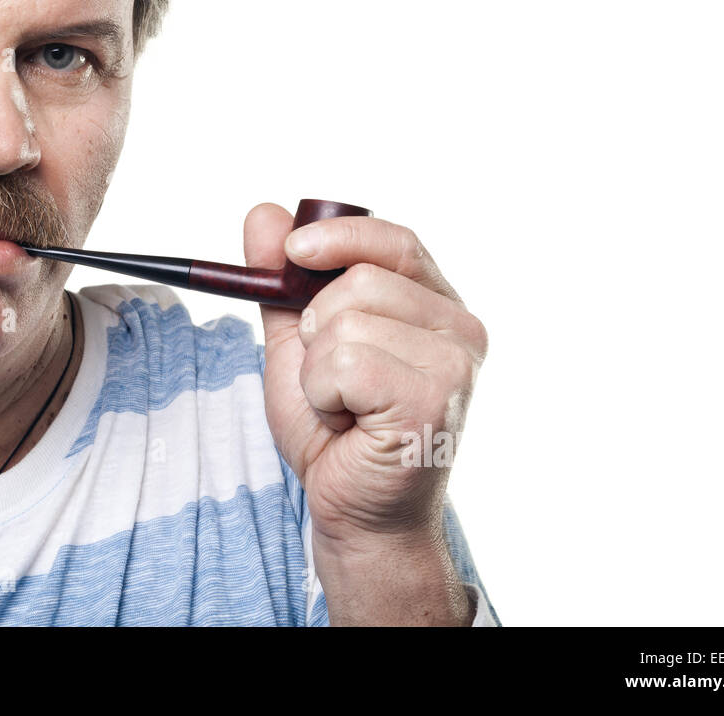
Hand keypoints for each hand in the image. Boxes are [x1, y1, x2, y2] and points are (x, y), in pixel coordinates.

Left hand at [244, 203, 487, 547]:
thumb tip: (263, 212)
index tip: (292, 249)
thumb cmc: (336, 433)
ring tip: (342, 407)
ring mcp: (455, 363)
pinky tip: (348, 423)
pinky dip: (324, 394)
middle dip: (317, 327)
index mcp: (436, 307)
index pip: (396, 242)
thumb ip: (283, 284)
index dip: (342, 236)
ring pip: (346, 321)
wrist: (353, 511)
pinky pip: (345, 362)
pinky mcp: (434, 397)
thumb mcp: (298, 346)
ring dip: (318, 370)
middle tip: (331, 380)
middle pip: (361, 279)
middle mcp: (460, 328)